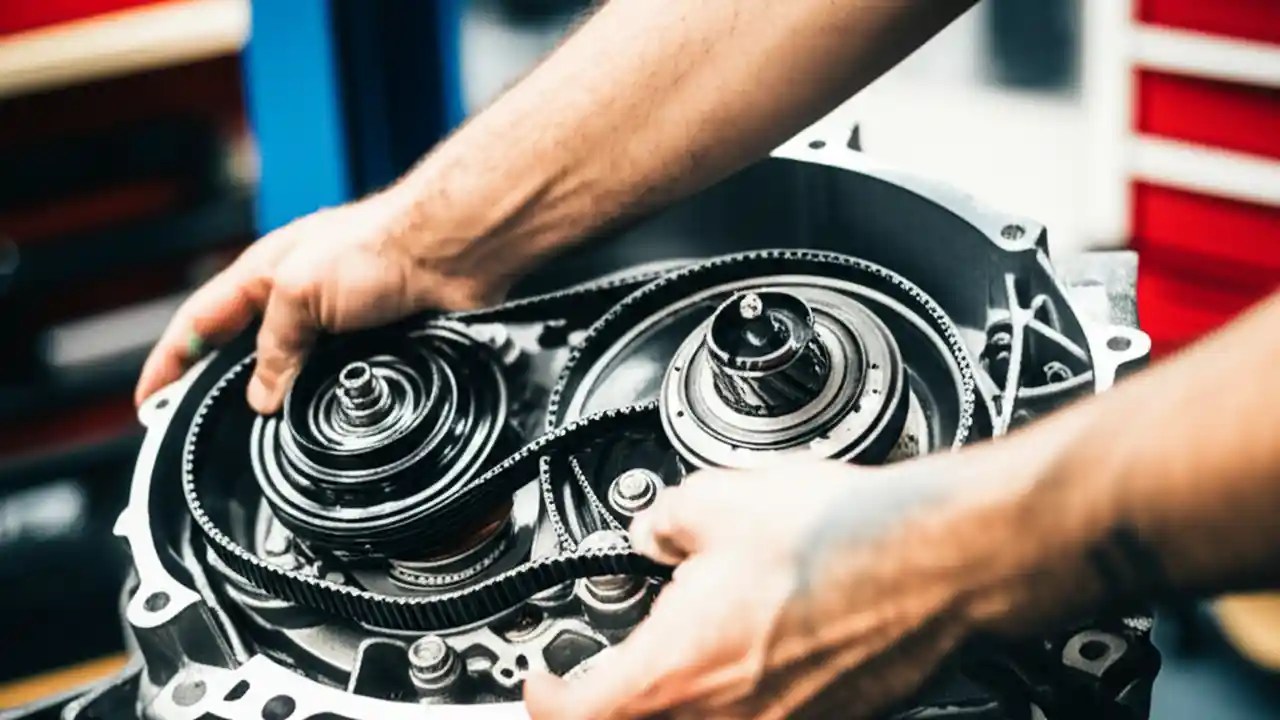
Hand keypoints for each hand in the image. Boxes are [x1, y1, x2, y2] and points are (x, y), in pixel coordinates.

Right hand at [134, 192, 505, 413]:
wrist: (453, 252)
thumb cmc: (379, 245)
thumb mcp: (302, 293)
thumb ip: (277, 345)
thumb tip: (263, 396)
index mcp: (265, 275)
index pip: (201, 322)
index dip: (171, 361)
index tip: (149, 400)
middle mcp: (299, 298)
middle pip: (246, 351)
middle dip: (223, 387)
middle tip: (201, 430)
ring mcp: (339, 321)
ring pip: (296, 372)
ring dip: (282, 401)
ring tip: (264, 438)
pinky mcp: (378, 341)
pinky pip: (342, 381)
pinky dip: (330, 402)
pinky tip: (326, 424)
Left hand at [524, 459, 1022, 719]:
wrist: (935, 558)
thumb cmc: (840, 537)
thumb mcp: (716, 500)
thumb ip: (662, 521)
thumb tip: (653, 529)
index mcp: (676, 670)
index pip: (575, 714)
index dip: (543, 696)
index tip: (541, 677)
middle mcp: (722, 717)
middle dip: (607, 703)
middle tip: (602, 667)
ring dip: (671, 697)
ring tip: (683, 647)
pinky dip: (730, 696)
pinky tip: (750, 645)